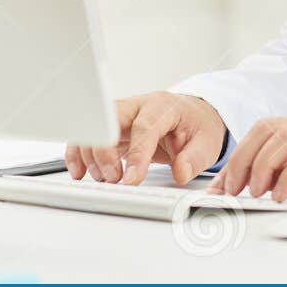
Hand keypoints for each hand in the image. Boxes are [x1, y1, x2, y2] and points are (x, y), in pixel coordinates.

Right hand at [65, 92, 226, 185]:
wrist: (193, 116)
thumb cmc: (197, 126)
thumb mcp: (207, 143)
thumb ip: (194, 158)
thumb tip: (181, 172)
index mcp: (163, 107)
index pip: (145, 127)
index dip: (136, 154)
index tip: (132, 179)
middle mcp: (138, 107)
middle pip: (110, 123)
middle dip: (105, 153)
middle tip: (114, 179)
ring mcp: (122, 116)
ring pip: (93, 130)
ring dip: (92, 158)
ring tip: (106, 179)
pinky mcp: (111, 128)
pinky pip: (87, 137)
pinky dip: (79, 154)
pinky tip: (80, 172)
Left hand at [211, 116, 286, 205]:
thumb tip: (254, 187)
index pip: (264, 130)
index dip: (238, 156)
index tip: (221, 186)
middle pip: (268, 129)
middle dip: (242, 159)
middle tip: (232, 190)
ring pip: (284, 138)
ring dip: (261, 167)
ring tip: (256, 192)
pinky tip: (281, 195)